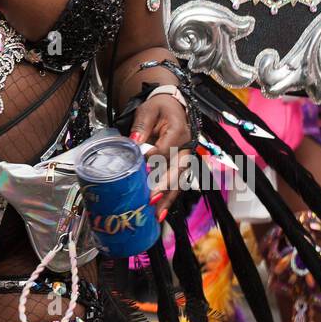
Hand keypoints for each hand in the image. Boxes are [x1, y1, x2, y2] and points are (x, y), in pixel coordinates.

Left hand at [128, 93, 192, 217]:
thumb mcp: (148, 110)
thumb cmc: (158, 109)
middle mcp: (186, 147)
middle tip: (150, 198)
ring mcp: (185, 159)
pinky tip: (159, 214)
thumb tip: (134, 141)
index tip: (141, 168)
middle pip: (177, 170)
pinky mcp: (181, 168)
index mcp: (179, 130)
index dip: (154, 159)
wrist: (171, 107)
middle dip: (164, 186)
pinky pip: (177, 186)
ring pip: (179, 182)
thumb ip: (141, 125)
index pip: (166, 148)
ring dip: (168, 199)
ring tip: (156, 214)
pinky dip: (169, 200)